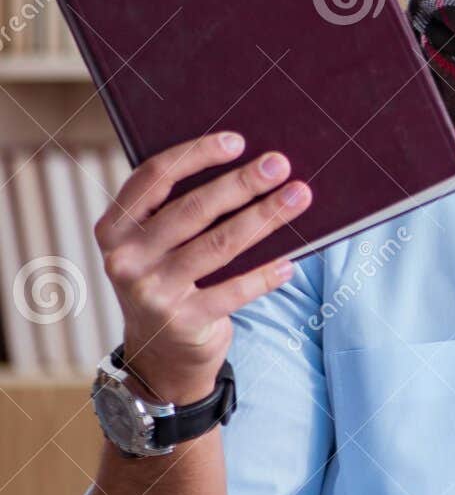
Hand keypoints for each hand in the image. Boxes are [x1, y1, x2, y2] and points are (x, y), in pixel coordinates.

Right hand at [94, 132, 312, 402]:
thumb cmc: (169, 278)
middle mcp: (125, 257)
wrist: (161, 353)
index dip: (196, 155)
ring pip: (219, 244)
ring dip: (265, 217)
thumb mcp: (157, 244)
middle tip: (280, 163)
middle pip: (193, 208)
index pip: (154, 177)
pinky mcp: (182, 321)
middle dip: (242, 183)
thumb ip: (180, 209)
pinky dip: (265, 275)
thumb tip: (249, 166)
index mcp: (114, 227)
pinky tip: (290, 263)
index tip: (238, 141)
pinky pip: (234, 291)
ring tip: (299, 196)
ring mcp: (151, 292)